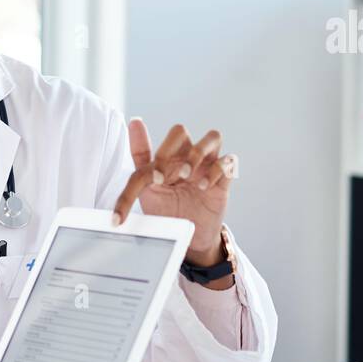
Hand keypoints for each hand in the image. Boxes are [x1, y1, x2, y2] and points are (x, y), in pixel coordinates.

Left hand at [112, 119, 236, 264]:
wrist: (188, 237)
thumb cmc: (167, 210)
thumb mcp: (147, 190)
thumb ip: (139, 163)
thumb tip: (134, 124)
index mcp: (167, 156)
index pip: (155, 141)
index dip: (151, 150)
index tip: (151, 176)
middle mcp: (187, 156)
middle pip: (180, 131)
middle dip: (168, 150)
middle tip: (162, 176)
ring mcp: (207, 165)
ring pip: (213, 136)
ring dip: (197, 153)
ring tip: (187, 175)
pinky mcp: (223, 179)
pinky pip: (228, 162)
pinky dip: (216, 170)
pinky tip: (203, 186)